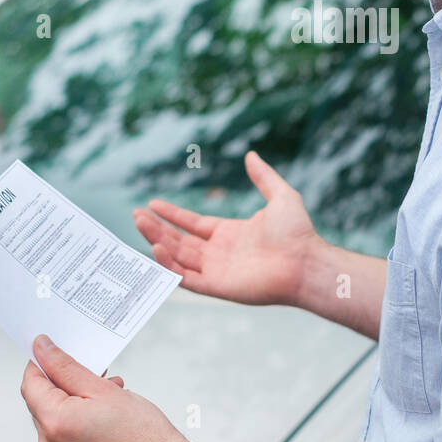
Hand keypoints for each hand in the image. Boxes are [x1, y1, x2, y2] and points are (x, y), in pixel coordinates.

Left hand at [20, 334, 213, 441]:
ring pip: (54, 417)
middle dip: (64, 383)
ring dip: (74, 401)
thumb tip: (43, 349)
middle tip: (94, 373)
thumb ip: (68, 368)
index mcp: (56, 424)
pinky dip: (78, 420)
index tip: (51, 348)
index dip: (41, 362)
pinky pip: (63, 434)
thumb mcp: (104, 390)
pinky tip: (102, 413)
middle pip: (42, 401)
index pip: (31, 384)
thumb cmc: (143, 436)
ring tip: (106, 395)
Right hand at [132, 150, 324, 306]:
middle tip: (135, 214)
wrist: (306, 261)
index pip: (193, 224)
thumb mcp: (280, 195)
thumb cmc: (298, 232)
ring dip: (157, 241)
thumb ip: (263, 176)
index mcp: (230, 234)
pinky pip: (186, 278)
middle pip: (179, 240)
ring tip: (140, 223)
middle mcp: (220, 253)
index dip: (172, 215)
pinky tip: (157, 248)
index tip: (152, 203)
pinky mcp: (218, 287)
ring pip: (177, 257)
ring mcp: (217, 271)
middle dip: (156, 227)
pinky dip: (169, 266)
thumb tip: (251, 155)